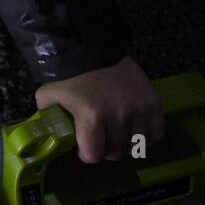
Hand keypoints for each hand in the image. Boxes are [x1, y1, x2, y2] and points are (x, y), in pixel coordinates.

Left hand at [35, 56, 163, 162]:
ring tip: (117, 134)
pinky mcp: (153, 103)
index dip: (87, 154)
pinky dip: (147, 137)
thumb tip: (50, 135)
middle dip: (105, 149)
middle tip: (100, 139)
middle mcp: (119, 116)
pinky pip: (156, 132)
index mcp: (92, 118)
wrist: (93, 49)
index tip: (84, 147)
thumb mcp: (47, 97)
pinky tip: (135, 131)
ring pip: (136, 144)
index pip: (94, 155)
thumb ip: (48, 119)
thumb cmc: (70, 75)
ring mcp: (139, 110)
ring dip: (126, 144)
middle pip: (116, 151)